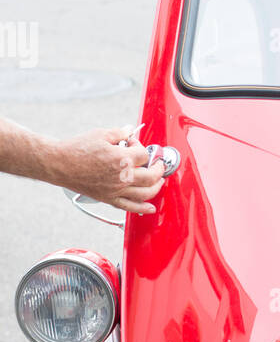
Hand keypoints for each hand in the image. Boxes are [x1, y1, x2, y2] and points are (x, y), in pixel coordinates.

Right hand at [49, 127, 165, 213]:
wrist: (59, 164)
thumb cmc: (77, 149)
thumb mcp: (102, 134)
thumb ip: (120, 133)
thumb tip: (131, 133)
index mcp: (121, 159)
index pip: (144, 155)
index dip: (142, 148)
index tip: (135, 145)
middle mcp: (121, 177)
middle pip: (151, 176)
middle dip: (158, 169)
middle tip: (158, 164)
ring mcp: (115, 190)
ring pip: (145, 193)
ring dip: (156, 187)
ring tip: (159, 181)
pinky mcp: (108, 198)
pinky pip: (129, 207)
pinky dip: (143, 208)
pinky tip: (150, 208)